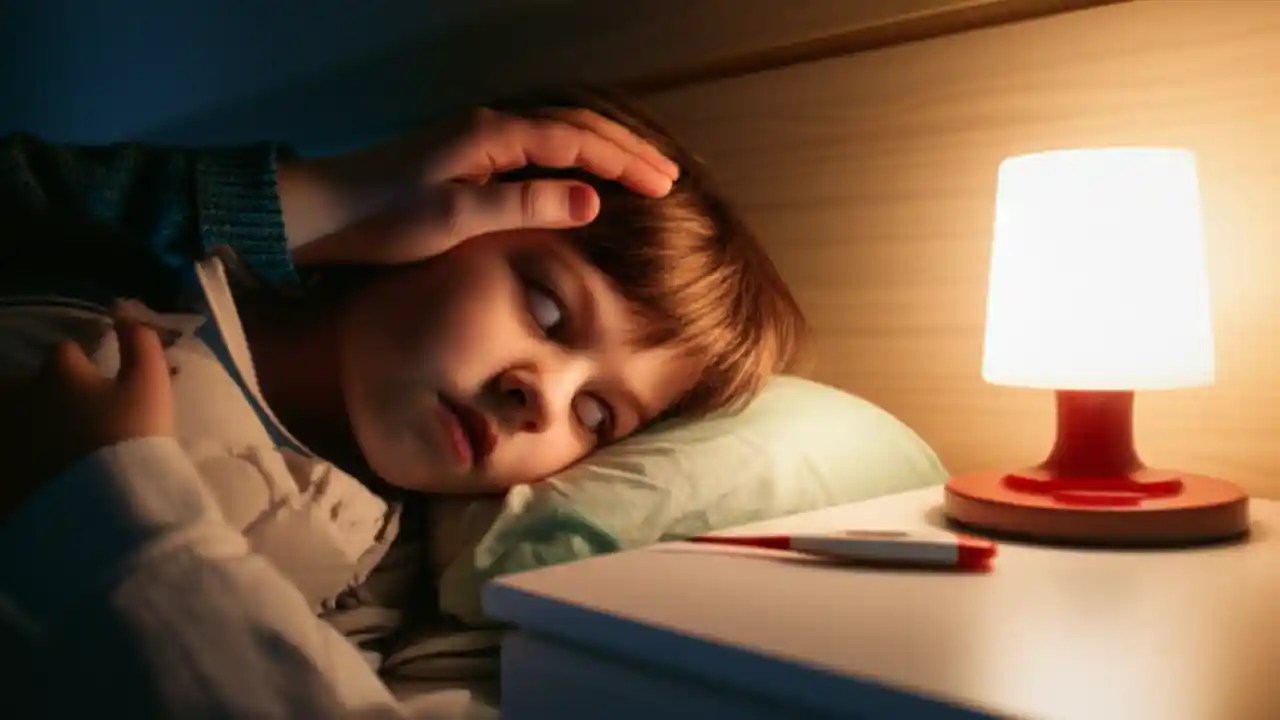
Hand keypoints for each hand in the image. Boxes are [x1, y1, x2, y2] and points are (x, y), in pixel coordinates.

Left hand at [0, 320, 173, 517]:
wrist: (110, 500)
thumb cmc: (132, 429)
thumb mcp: (150, 381)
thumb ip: (141, 342)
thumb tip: (127, 314)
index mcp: (62, 373)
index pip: (66, 350)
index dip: (86, 355)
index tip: (106, 368)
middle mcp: (32, 399)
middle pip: (45, 384)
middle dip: (65, 389)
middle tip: (97, 405)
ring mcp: (23, 438)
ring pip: (37, 418)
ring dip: (56, 421)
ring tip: (87, 437)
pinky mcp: (23, 473)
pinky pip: (35, 454)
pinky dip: (50, 453)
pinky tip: (74, 465)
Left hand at [278, 106, 680, 265]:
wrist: (325, 212)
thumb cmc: (386, 218)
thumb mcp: (458, 218)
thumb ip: (525, 205)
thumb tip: (592, 199)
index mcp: (493, 135)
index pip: (576, 142)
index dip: (625, 163)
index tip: (665, 185)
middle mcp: (492, 126)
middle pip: (575, 128)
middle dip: (626, 150)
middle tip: (671, 175)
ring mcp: (481, 138)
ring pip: (560, 133)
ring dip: (605, 149)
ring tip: (644, 170)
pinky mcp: (471, 155)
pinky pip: (540, 145)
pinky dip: (576, 155)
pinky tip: (588, 173)